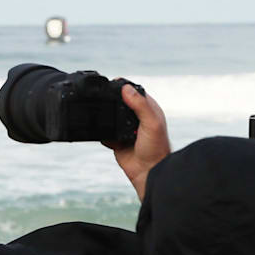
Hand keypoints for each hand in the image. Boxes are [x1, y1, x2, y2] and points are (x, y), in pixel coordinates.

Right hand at [104, 84, 171, 199]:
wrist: (147, 172)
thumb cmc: (156, 148)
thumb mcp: (151, 123)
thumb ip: (140, 105)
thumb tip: (126, 88)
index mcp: (148, 109)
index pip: (134, 92)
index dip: (123, 86)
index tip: (111, 82)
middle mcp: (136, 117)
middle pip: (119, 102)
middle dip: (110, 100)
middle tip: (100, 96)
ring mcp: (125, 128)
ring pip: (110, 115)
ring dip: (104, 115)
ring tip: (98, 113)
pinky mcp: (116, 138)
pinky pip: (104, 131)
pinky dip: (100, 130)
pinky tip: (101, 131)